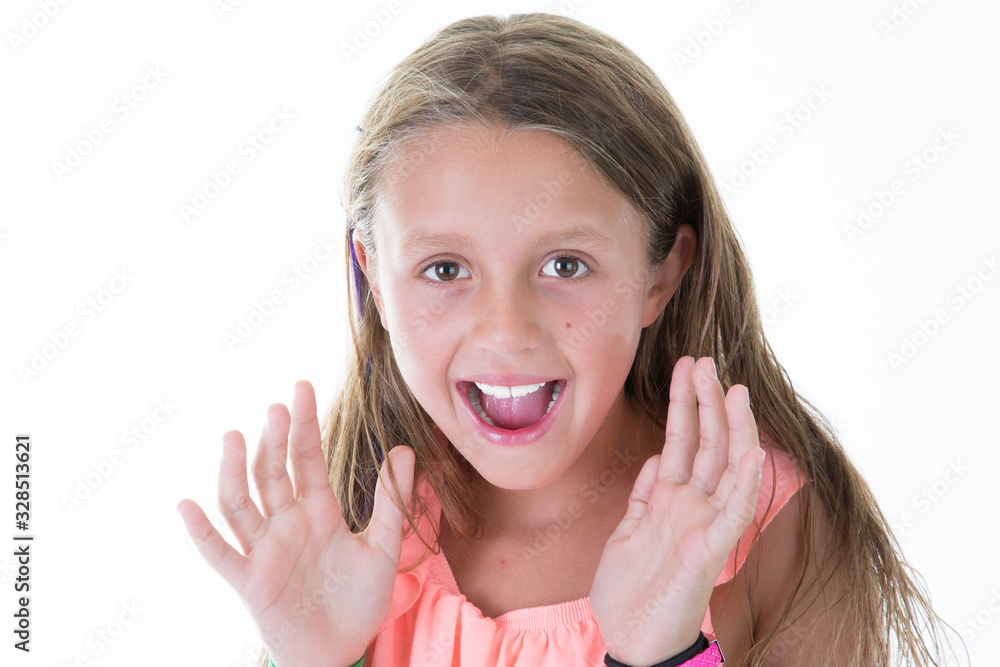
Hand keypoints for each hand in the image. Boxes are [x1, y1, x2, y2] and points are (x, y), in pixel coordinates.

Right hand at [177, 380, 413, 666]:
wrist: (341, 650)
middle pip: (273, 473)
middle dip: (274, 440)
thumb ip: (392, 501)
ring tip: (233, 436)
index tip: (301, 387)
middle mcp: (287, 523)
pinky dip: (202, 532)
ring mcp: (265, 549)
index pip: (307, 457)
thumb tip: (404, 449)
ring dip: (235, 471)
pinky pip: (220, 554)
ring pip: (242, 503)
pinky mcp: (250, 581)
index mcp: (318, 510)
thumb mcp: (384, 547)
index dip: (305, 424)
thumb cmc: (359, 600)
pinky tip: (186, 505)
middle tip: (277, 407)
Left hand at [590, 356, 763, 664]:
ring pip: (726, 468)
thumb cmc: (630, 590)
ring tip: (734, 388)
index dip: (686, 404)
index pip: (684, 441)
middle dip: (706, 402)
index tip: (686, 367)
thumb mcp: (628, 530)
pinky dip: (744, 481)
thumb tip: (656, 457)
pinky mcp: (710, 550)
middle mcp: (693, 506)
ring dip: (732, 428)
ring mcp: (704, 526)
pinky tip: (751, 449)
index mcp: (670, 499)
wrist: (631, 639)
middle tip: (704, 361)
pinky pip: (734, 512)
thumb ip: (645, 494)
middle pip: (706, 444)